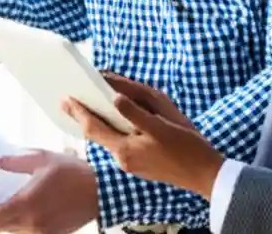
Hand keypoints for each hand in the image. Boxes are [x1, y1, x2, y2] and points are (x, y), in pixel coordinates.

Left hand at [0, 151, 97, 233]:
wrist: (102, 192)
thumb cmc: (73, 173)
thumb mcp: (41, 159)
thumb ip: (14, 162)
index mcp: (26, 206)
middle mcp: (32, 225)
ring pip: (13, 232)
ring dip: (5, 223)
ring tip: (4, 206)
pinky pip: (28, 233)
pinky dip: (21, 225)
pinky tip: (24, 211)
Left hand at [64, 73, 224, 198]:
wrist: (205, 173)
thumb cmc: (186, 146)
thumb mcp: (162, 124)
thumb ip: (135, 112)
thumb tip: (114, 98)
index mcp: (126, 150)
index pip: (94, 129)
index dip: (79, 113)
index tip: (66, 98)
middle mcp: (123, 159)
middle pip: (97, 134)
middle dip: (82, 116)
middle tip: (68, 100)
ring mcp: (131, 164)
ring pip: (109, 138)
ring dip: (98, 121)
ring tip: (90, 103)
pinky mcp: (139, 164)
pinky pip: (120, 142)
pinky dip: (112, 129)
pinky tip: (114, 117)